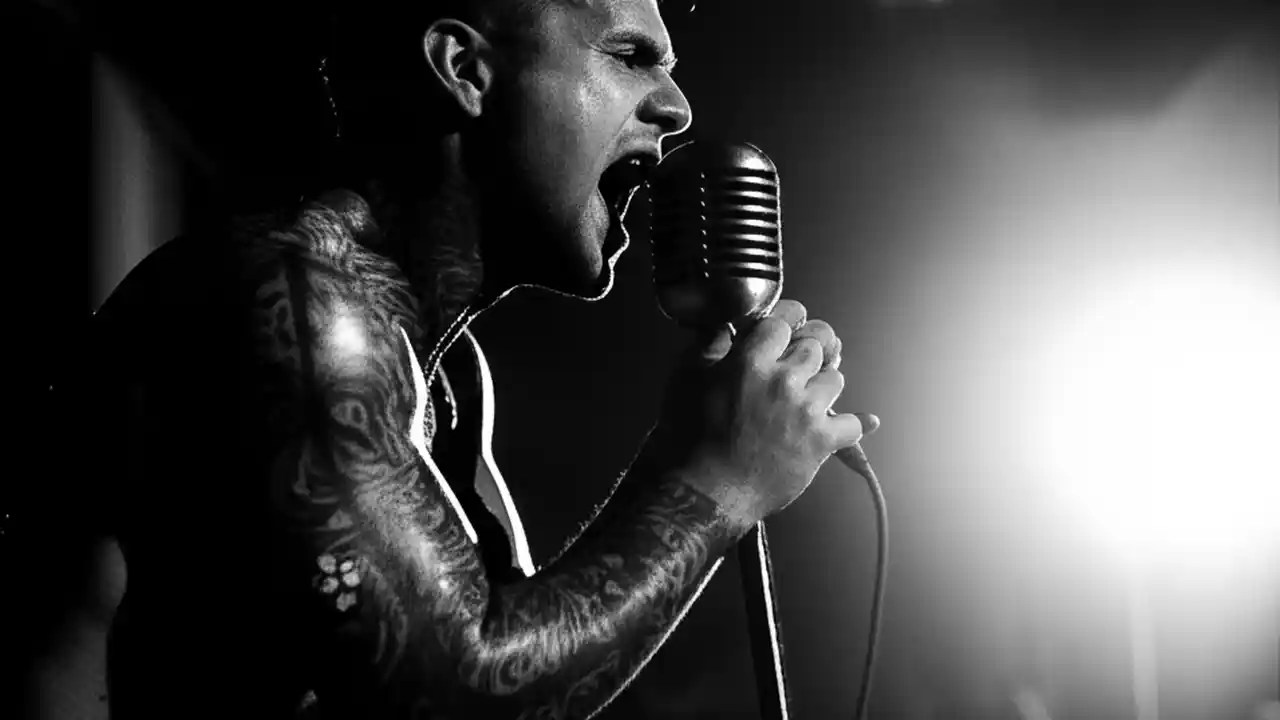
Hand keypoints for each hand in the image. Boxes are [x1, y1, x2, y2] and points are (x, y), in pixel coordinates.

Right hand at [653, 299, 874, 530]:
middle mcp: (784, 381)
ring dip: (823, 383)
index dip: (788, 319)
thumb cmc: (687, 437)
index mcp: (751, 361)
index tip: (789, 325)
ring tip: (808, 395)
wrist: (702, 491)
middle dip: (807, 349)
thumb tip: (727, 324)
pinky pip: (853, 426)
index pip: (786, 319)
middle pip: (816, 344)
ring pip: (835, 378)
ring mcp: (806, 412)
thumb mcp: (685, 377)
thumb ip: (710, 343)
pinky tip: (863, 421)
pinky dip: (857, 423)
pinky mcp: (820, 443)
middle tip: (798, 360)